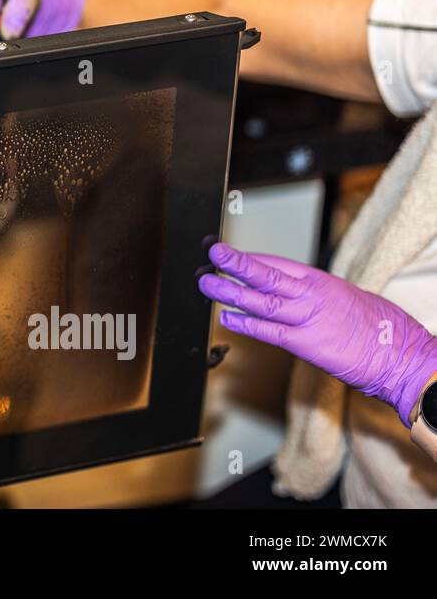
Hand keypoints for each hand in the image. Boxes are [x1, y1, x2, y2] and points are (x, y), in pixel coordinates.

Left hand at [201, 241, 436, 425]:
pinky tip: (228, 318)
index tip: (228, 254)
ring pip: (261, 300)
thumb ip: (320, 297)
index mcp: (322, 282)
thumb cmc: (385, 331)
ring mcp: (308, 319)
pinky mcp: (308, 344)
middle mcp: (312, 296)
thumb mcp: (351, 300)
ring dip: (230, 292)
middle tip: (211, 254)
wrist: (405, 358)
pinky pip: (269, 332)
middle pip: (265, 275)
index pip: (278, 264)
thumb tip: (298, 297)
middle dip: (235, 263)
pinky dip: (246, 324)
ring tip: (207, 283)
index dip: (250, 259)